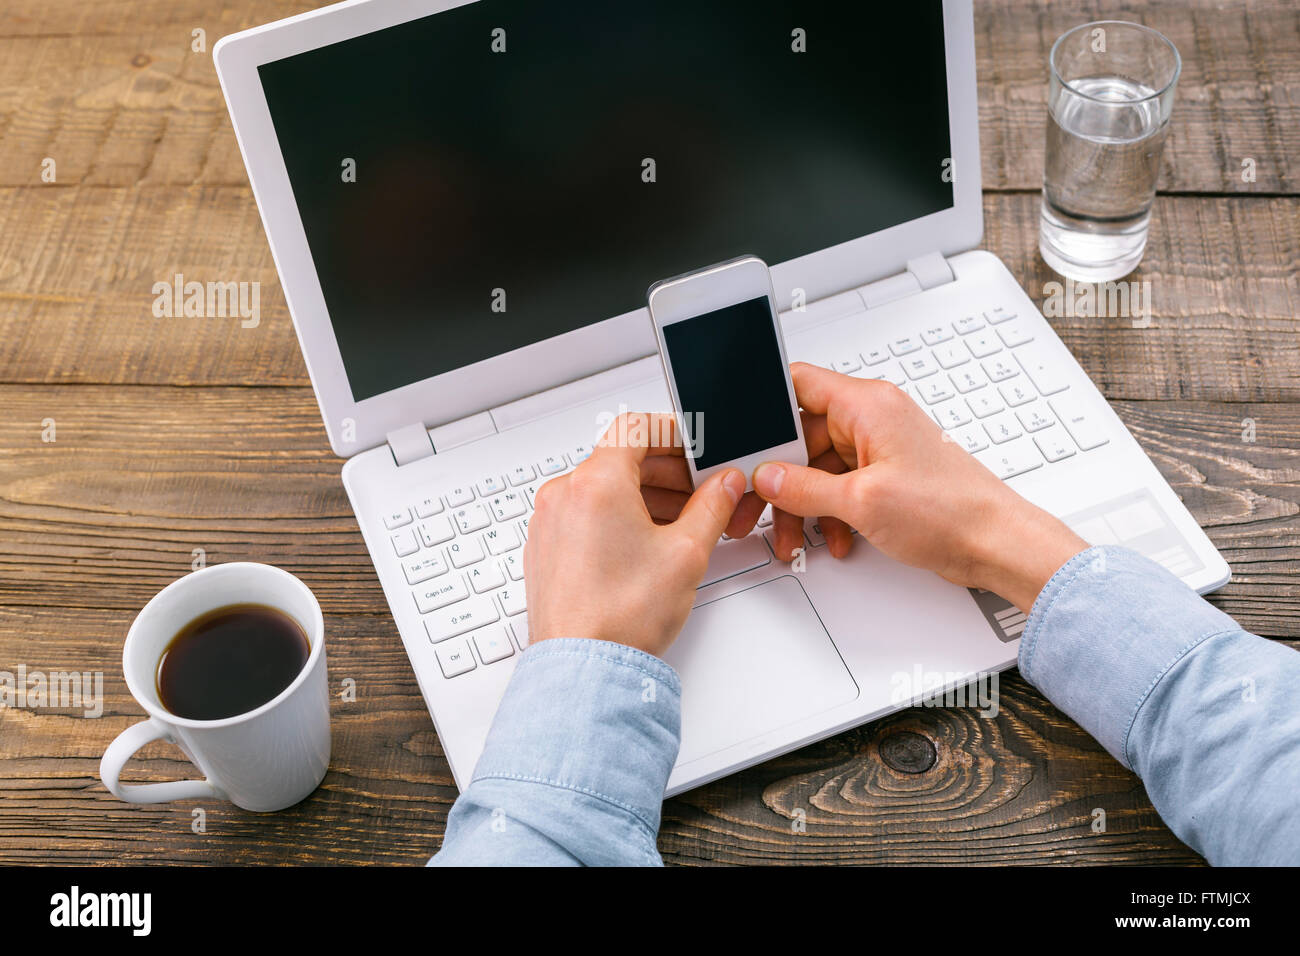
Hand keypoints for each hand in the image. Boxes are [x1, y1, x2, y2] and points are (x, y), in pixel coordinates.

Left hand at [523, 412, 746, 656]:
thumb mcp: (686, 553)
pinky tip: (646, 543)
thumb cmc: (620, 618)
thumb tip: (724, 485)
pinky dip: (616, 517)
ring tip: (681, 523)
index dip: (672, 432)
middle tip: (701, 490)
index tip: (694, 447)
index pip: (636, 427)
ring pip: (601, 488)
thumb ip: (712, 506)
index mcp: (595, 483)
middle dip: (666, 471)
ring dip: (643, 495)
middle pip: (619, 458)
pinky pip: (584, 514)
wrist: (584, 669)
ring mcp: (549, 523)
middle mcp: (563, 495)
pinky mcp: (544, 549)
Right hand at [752, 363, 1086, 611]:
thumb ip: (805, 488)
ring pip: (817, 467)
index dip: (763, 409)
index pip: (797, 384)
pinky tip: (832, 536)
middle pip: (801, 435)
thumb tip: (769, 477)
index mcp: (867, 405)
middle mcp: (873, 419)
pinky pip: (839, 486)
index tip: (742, 440)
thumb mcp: (861, 501)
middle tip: (758, 503)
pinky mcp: (886, 476)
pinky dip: (828, 512)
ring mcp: (879, 449)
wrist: (995, 544)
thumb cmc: (952, 511)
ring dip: (802, 503)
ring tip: (792, 534)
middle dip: (779, 475)